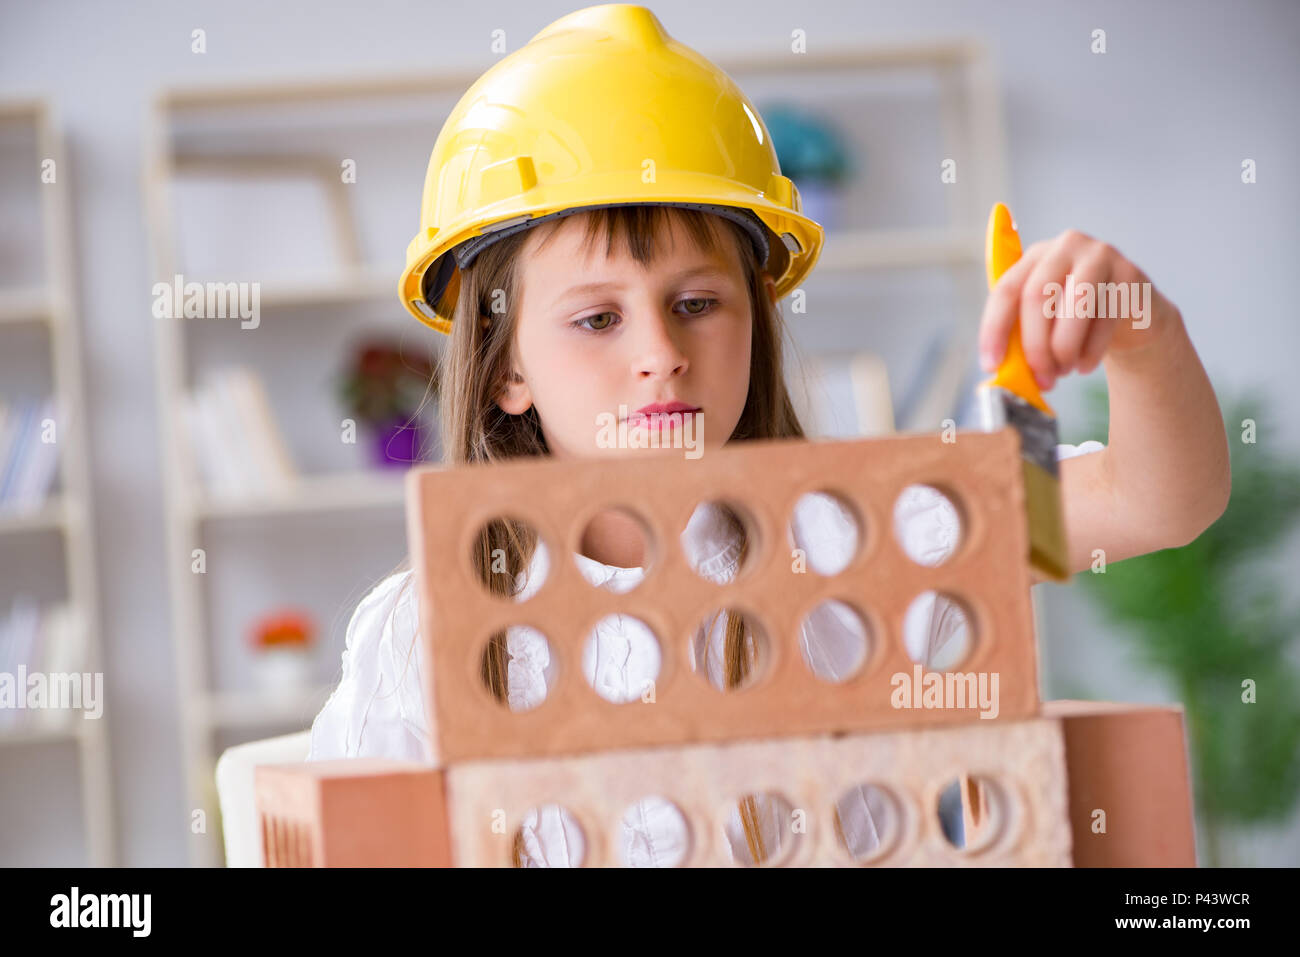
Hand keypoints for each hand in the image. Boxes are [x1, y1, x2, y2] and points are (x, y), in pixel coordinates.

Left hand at [978, 228, 1179, 390]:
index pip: (1006, 290)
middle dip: (1035, 346)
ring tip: (1061, 372)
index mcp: (1034, 256)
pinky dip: (1091, 351)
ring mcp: (1101, 256)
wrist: (1130, 314)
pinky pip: (1106, 317)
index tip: (992, 364)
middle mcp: (1066, 247)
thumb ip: (1020, 336)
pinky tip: (1084, 366)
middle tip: (1039, 379)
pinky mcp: (1130, 274)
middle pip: (1037, 297)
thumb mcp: (1044, 322)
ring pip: (1074, 307)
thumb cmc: (1077, 320)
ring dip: (1064, 350)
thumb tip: (1001, 369)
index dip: (995, 329)